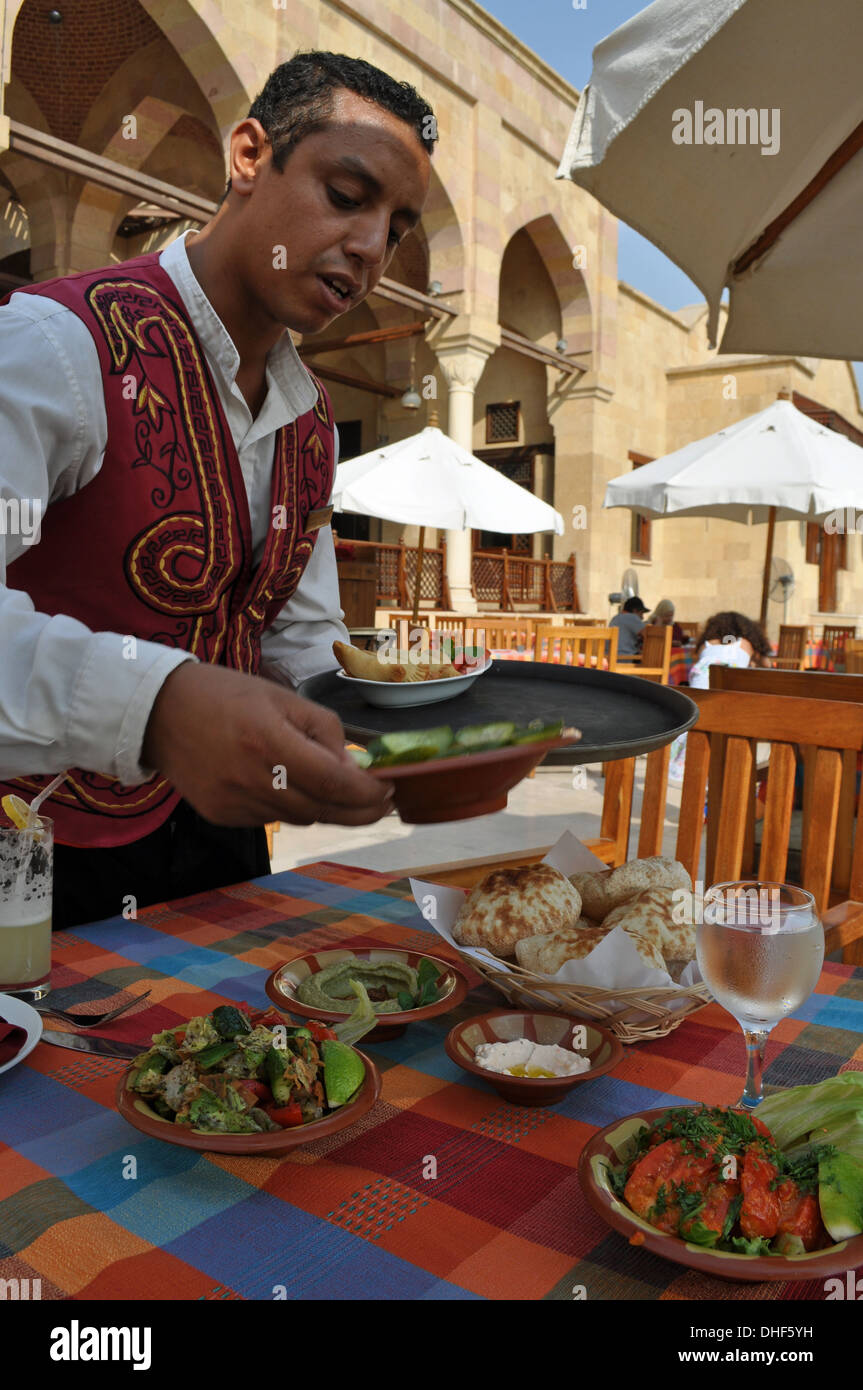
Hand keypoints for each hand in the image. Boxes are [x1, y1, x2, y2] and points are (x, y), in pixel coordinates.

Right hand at [142, 661, 393, 826]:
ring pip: (300, 818)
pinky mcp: (221, 815)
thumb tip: (355, 769)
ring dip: (323, 806)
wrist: (158, 711)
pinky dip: (289, 806)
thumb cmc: (226, 695)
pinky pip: (271, 820)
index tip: (391, 789)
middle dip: (359, 810)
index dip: (369, 793)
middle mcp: (250, 779)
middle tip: (382, 801)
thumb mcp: (283, 698)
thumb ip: (324, 733)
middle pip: (322, 810)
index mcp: (269, 741)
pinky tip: (284, 784)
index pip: (334, 783)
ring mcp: (233, 803)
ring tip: (332, 786)